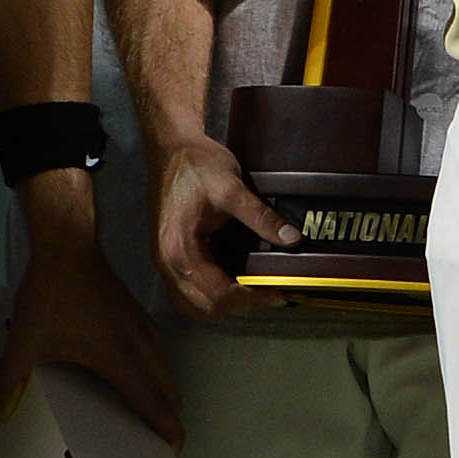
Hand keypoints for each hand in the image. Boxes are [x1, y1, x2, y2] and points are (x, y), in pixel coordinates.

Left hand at [2, 172, 181, 439]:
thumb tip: (1, 411)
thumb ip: (10, 380)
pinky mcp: (138, 315)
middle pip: (168, 392)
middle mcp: (140, 347)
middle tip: (153, 438)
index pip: (155, 405)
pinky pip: (157, 351)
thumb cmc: (51, 294)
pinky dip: (155, 368)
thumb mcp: (25, 340)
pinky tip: (138, 369)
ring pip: (165, 370)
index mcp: (120, 361)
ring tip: (149, 409)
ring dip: (163, 392)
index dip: (169, 431)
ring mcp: (143, 329)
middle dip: (167, 417)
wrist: (68, 246)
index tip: (172, 449)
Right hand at [149, 134, 291, 319]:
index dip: (253, 299)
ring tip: (257, 292)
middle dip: (243, 306)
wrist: (170, 149)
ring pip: (195, 305)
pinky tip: (235, 283)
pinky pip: (189, 291)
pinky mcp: (170, 257)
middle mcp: (167, 262)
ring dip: (227, 305)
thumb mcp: (231, 187)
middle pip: (207, 308)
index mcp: (179, 250)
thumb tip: (292, 239)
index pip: (219, 295)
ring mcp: (166, 262)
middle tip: (274, 293)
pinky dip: (213, 295)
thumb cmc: (194, 164)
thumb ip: (261, 216)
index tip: (281, 292)